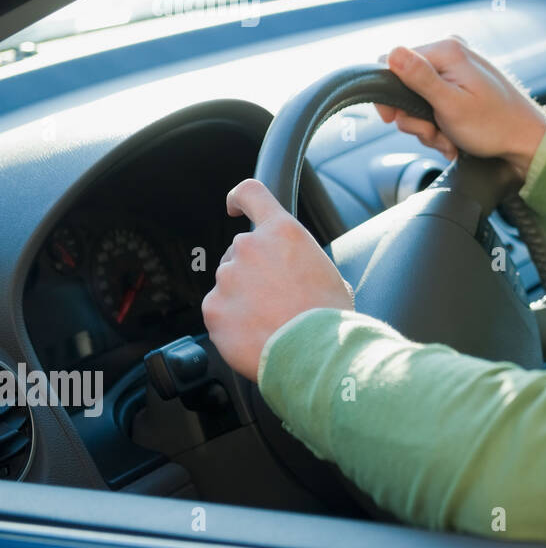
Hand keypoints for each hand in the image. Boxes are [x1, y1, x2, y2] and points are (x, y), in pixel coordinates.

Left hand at [201, 178, 354, 381]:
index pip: (251, 194)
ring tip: (270, 321)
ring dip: (243, 297)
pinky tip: (256, 335)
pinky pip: (219, 311)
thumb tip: (296, 274)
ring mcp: (228, 277)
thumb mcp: (327, 273)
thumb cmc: (329, 317)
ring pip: (230, 283)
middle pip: (241, 251)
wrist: (314, 353)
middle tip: (275, 297)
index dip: (239, 199)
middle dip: (253, 271)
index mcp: (283, 232)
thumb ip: (300, 261)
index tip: (234, 207)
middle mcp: (250, 246)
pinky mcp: (213, 307)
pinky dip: (232, 322)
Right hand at [375, 36, 545, 182]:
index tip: (395, 119)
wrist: (528, 142)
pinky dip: (441, 125)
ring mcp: (458, 69)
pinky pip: (436, 103)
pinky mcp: (463, 84)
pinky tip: (456, 137)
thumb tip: (391, 53)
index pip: (391, 62)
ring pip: (419, 99)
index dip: (388, 94)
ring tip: (450, 138)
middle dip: (415, 117)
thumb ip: (420, 79)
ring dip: (429, 126)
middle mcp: (451, 52)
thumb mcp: (452, 106)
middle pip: (405, 83)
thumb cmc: (496, 126)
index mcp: (446, 50)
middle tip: (436, 134)